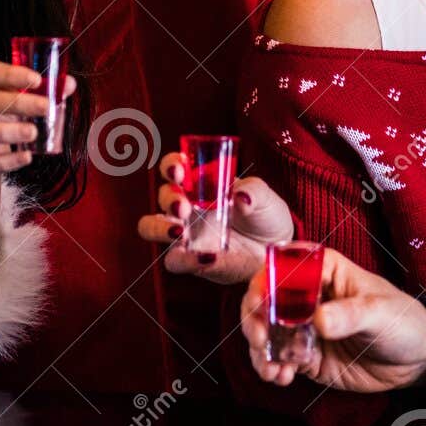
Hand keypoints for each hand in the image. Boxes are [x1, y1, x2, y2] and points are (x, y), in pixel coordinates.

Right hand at [0, 59, 76, 179]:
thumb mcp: (4, 91)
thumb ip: (34, 87)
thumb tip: (68, 84)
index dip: (9, 75)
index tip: (36, 79)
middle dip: (16, 104)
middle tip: (45, 106)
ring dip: (7, 132)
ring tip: (33, 132)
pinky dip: (4, 161)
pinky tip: (25, 156)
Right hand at [136, 152, 293, 284]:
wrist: (275, 248)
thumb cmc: (264, 216)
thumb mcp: (265, 198)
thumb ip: (254, 192)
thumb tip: (240, 196)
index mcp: (199, 184)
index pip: (174, 168)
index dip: (171, 165)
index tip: (179, 168)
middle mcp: (186, 206)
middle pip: (162, 197)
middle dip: (168, 198)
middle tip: (183, 205)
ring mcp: (184, 234)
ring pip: (151, 227)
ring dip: (160, 227)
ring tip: (180, 231)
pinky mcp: (190, 260)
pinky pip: (175, 261)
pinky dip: (187, 259)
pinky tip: (209, 256)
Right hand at [240, 247, 425, 392]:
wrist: (418, 362)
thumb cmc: (404, 321)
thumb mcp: (381, 312)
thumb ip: (350, 314)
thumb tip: (319, 320)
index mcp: (325, 270)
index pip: (286, 264)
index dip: (266, 279)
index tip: (260, 301)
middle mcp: (308, 295)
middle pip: (266, 297)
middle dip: (254, 317)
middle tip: (259, 339)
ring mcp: (304, 326)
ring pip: (266, 330)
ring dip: (260, 348)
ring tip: (271, 368)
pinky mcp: (305, 355)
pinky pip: (278, 358)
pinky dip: (271, 367)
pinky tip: (281, 378)